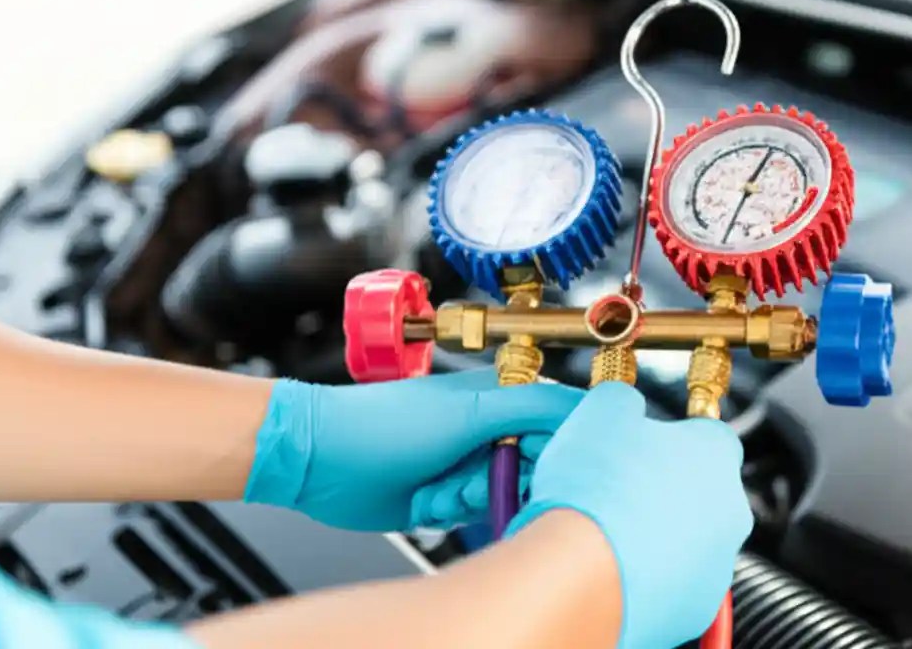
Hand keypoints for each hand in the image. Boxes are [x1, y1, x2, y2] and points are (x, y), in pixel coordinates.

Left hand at [244, 370, 582, 530]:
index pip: (560, 426)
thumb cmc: (383, 425)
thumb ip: (534, 409)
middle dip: (505, 483)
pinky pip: (476, 514)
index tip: (532, 467)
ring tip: (438, 488)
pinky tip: (424, 500)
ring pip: (506, 495)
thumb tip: (591, 408)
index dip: (554, 454)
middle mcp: (491, 428)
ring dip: (473, 500)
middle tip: (470, 479)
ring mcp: (469, 462)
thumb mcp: (469, 412)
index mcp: (502, 397)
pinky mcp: (450, 494)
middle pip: (536, 467)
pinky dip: (451, 513)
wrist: (320, 460)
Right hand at [506, 382, 751, 648]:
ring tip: (607, 530)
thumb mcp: (601, 411)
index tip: (647, 439)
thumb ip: (621, 398)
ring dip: (655, 532)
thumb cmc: (597, 491)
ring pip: (687, 539)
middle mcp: (730, 510)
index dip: (672, 435)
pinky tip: (612, 566)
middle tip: (618, 487)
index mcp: (716, 453)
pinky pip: (673, 582)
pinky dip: (648, 575)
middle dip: (663, 487)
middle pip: (700, 489)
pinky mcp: (695, 608)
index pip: (707, 432)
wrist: (583, 574)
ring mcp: (717, 563)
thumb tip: (622, 401)